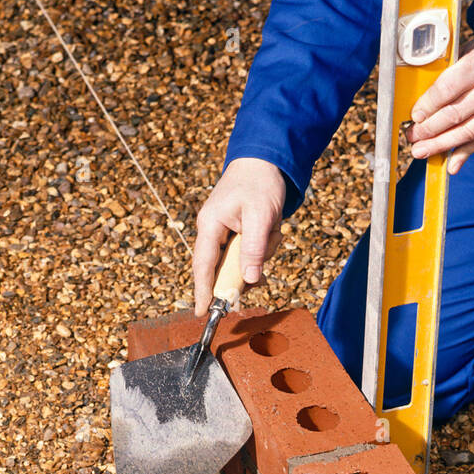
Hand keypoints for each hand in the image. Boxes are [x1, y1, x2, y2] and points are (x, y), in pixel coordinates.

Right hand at [193, 158, 285, 315]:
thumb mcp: (261, 215)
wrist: (265, 160)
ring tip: (271, 228)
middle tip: (262, 264)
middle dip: (246, 268)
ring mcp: (223, 232)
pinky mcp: (235, 233)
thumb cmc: (261, 182)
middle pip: (223, 268)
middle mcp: (212, 230)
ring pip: (241, 261)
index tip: (203, 313)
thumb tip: (249, 280)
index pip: (203, 266)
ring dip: (261, 251)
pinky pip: (249, 253)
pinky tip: (270, 229)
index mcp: (210, 224)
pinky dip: (264, 245)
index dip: (202, 291)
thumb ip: (253, 249)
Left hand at [408, 35, 473, 174]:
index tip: (414, 117)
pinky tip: (449, 163)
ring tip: (422, 151)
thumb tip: (423, 102)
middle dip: (429, 130)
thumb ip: (451, 72)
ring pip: (466, 132)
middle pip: (455, 114)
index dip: (427, 106)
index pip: (447, 89)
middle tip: (413, 137)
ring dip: (440, 145)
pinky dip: (463, 153)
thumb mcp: (472, 51)